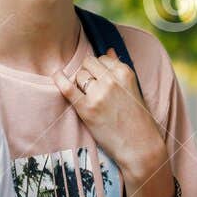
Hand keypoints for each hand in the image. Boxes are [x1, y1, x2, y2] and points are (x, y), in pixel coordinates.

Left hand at [52, 50, 167, 184]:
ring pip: (79, 75)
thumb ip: (119, 69)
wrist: (140, 145)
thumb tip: (109, 51)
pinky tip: (56, 76)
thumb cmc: (137, 119)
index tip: (99, 79)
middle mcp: (111, 80)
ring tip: (88, 97)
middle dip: (87, 73)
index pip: (102, 58)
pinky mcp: (87, 108)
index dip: (98, 69)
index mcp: (124, 72)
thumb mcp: (133, 89)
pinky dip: (59, 80)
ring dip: (80, 83)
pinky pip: (67, 88)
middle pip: (88, 64)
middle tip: (92, 89)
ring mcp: (98, 94)